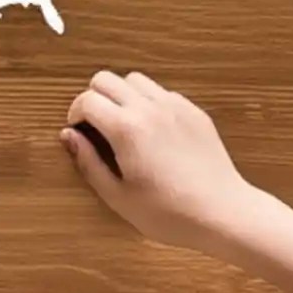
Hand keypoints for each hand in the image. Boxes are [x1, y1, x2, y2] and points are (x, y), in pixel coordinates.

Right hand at [62, 71, 258, 251]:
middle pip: (107, 79)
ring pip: (135, 79)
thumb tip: (69, 136)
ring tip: (123, 124)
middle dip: (94, 97)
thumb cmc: (170, 213)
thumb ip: (89, 162)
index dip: (75, 113)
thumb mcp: (118, 196)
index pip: (87, 99)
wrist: (223, 213)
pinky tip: (151, 130)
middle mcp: (149, 108)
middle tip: (95, 125)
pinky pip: (162, 92)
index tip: (77, 130)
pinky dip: (148, 101)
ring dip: (121, 95)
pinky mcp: (194, 111)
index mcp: (126, 129)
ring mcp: (174, 106)